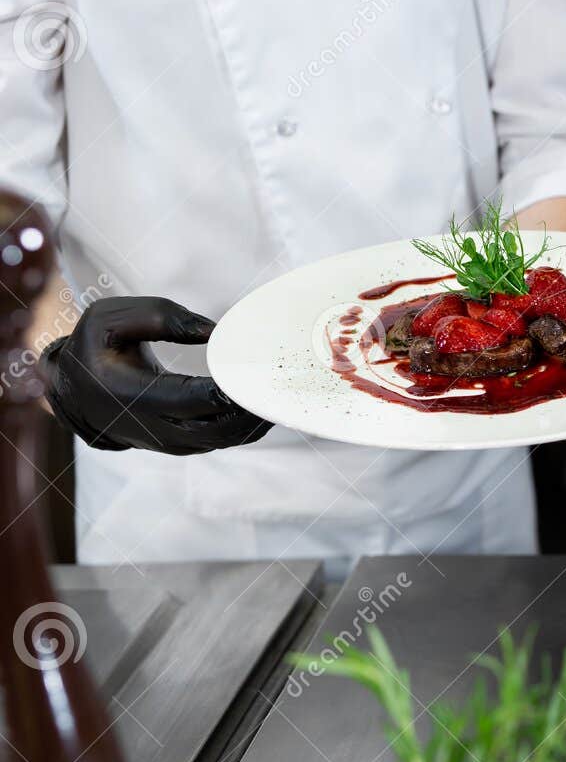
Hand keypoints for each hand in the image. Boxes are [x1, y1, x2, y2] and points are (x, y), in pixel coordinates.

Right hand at [42, 297, 270, 454]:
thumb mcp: (110, 318)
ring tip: (290, 392)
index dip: (230, 391)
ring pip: (228, 438)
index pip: (193, 399)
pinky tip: (271, 402)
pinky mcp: (186, 445)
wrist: (79, 394)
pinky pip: (226, 439)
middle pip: (220, 427)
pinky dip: (250, 424)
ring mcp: (173, 442)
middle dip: (257, 408)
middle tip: (290, 384)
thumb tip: (213, 330)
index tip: (262, 375)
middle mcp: (156, 427)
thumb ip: (160, 316)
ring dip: (259, 419)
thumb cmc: (96, 349)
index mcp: (133, 396)